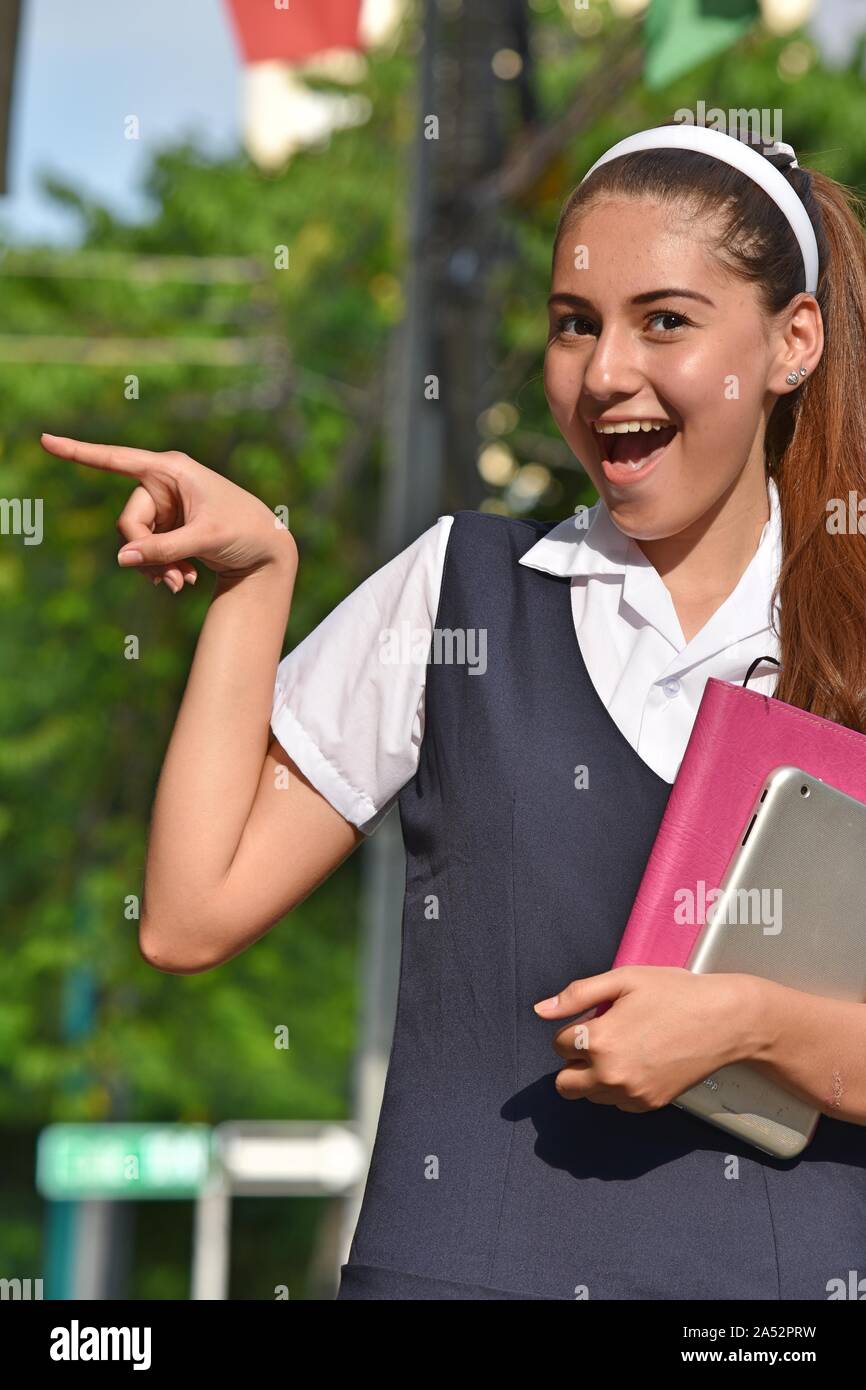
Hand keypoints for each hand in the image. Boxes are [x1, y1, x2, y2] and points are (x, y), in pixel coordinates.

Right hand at [40, 433, 297, 591]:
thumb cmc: (244, 532)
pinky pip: (148, 551)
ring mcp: (166, 507)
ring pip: (137, 541)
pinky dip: (162, 568)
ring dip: (154, 567)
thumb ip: (163, 549)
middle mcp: (164, 483)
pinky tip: (186, 581)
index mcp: (171, 470)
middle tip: (172, 580)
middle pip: (128, 521)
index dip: (79, 453)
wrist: (269, 550)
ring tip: (183, 584)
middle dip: (145, 554)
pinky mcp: (170, 527)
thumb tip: (121, 559)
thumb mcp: (205, 539)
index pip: (116, 460)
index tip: (46, 440)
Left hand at [533, 966, 760, 1111]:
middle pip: (564, 1083)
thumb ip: (576, 995)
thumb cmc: (675, 993)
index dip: (574, 1028)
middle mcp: (610, 1074)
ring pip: (589, 1095)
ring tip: (623, 1048)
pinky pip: (616, 1104)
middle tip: (600, 1040)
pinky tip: (638, 1062)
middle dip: (574, 1061)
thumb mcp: (623, 979)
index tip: (597, 1018)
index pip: (558, 1044)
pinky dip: (618, 1087)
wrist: (724, 1020)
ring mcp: (631, 1094)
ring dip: (594, 1076)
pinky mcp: (649, 1105)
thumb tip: (540, 1010)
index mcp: (599, 1040)